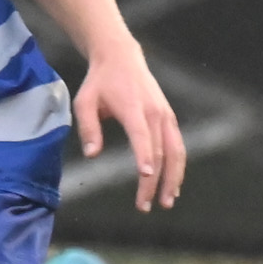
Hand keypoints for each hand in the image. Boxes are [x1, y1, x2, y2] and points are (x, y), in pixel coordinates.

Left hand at [72, 44, 187, 213]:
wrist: (121, 57)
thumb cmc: (99, 82)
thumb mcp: (84, 101)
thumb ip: (88, 128)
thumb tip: (91, 154)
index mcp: (133, 108)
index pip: (142, 137)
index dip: (145, 157)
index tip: (146, 177)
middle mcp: (154, 112)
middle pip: (160, 151)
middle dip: (155, 181)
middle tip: (146, 206)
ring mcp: (165, 115)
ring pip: (176, 151)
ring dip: (174, 178)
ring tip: (167, 201)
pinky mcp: (169, 117)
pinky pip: (178, 146)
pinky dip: (178, 167)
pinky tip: (174, 185)